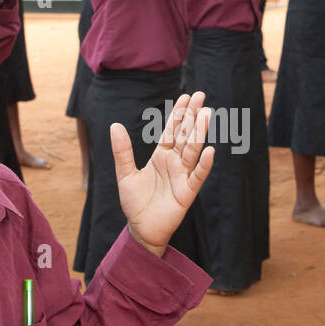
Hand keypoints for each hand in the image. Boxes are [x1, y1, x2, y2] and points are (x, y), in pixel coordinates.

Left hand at [112, 92, 213, 255]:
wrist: (141, 229)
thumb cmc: (135, 203)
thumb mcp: (125, 174)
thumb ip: (122, 151)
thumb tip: (115, 125)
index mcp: (160, 157)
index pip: (171, 131)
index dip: (178, 114)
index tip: (185, 97)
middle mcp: (174, 163)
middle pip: (185, 135)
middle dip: (192, 116)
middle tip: (200, 96)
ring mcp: (182, 176)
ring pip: (192, 150)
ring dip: (199, 133)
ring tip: (206, 114)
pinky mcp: (187, 192)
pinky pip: (197, 176)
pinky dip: (204, 165)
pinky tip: (209, 151)